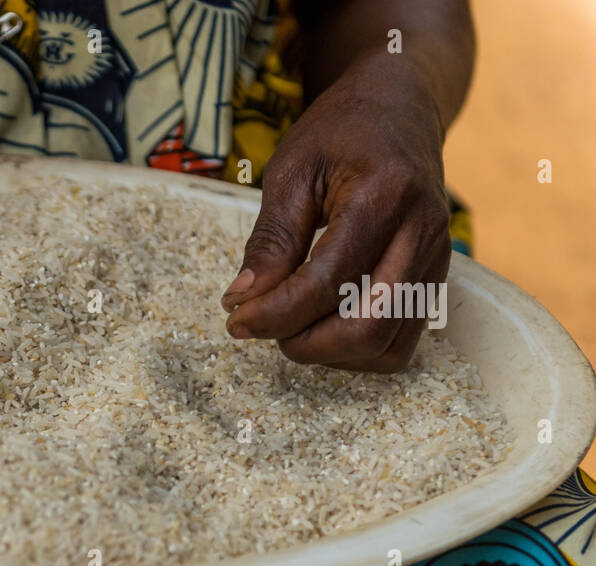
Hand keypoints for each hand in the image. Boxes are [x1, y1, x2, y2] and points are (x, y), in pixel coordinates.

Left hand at [219, 51, 452, 371]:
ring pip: (386, 346)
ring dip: (328, 352)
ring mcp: (437, 260)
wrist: (401, 108)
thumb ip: (271, 240)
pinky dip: (355, 351)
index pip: (326, 283)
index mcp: (385, 196)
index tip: (234, 317)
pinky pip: (400, 343)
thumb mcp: (291, 171)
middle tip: (262, 324)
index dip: (274, 314)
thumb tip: (244, 300)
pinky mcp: (435, 279)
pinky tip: (322, 325)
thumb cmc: (341, 133)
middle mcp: (423, 233)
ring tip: (290, 322)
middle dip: (302, 342)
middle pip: (365, 328)